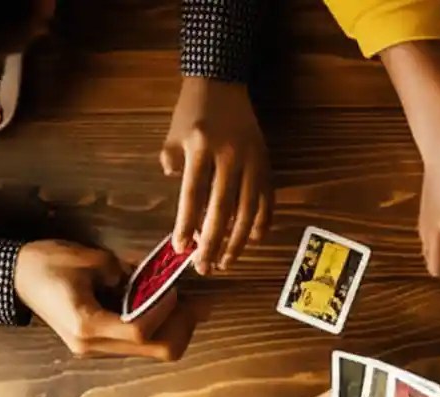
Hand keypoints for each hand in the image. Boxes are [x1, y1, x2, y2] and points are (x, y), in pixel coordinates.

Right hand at [13, 239, 194, 359]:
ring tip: (190, 303)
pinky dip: (162, 327)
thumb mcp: (91, 260)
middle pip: (158, 350)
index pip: (142, 330)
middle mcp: (94, 346)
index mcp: (87, 326)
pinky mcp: (103, 345)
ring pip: (155, 350)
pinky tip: (168, 306)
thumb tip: (164, 282)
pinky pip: (143, 342)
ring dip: (177, 328)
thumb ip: (130, 274)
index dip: (166, 310)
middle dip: (184, 326)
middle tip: (200, 303)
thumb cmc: (48, 263)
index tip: (175, 289)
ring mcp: (99, 349)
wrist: (17, 277)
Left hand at [161, 77, 270, 274]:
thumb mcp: (172, 136)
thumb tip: (184, 203)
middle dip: (212, 242)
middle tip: (204, 267)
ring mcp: (252, 162)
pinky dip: (261, 224)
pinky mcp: (266, 166)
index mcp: (200, 147)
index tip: (180, 249)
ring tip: (226, 261)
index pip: (193, 195)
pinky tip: (252, 241)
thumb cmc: (191, 113)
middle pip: (221, 209)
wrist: (223, 85)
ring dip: (237, 241)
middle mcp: (229, 156)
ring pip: (247, 210)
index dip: (186, 225)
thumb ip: (173, 167)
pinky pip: (267, 201)